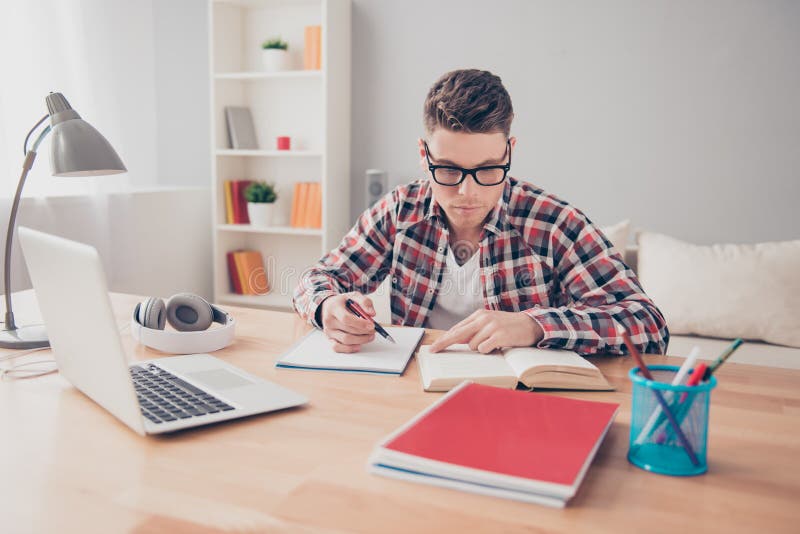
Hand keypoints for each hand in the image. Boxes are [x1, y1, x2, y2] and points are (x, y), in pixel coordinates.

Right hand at [319, 292, 375, 352]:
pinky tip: (358, 345)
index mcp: (334, 308)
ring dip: (361, 340)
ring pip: (346, 340)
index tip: (371, 325)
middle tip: (373, 330)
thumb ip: (365, 302)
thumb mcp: (354, 296)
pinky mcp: (329, 339)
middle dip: (364, 332)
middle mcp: (329, 320)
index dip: (360, 324)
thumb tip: (372, 314)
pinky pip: (337, 348)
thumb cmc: (342, 302)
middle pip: (348, 330)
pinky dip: (349, 349)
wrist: (329, 307)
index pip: (347, 319)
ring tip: (369, 336)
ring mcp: (328, 331)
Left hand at [428, 309, 543, 353]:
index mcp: (479, 315)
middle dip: (444, 343)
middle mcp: (483, 319)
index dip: (444, 338)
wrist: (531, 324)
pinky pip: (484, 349)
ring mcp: (491, 326)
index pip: (457, 328)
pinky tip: (498, 346)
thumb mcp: (489, 323)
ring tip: (493, 344)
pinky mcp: (499, 335)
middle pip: (457, 334)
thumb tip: (456, 340)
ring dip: (480, 348)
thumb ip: (474, 330)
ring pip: (472, 345)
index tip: (434, 347)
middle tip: (433, 350)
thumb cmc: (508, 326)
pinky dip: (488, 351)